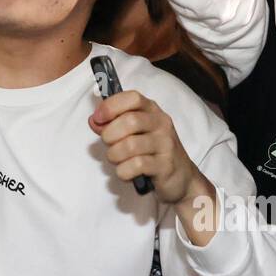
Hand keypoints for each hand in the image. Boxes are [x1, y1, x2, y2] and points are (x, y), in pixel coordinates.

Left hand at [89, 90, 203, 205]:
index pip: (132, 98)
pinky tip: (126, 172)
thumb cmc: (152, 151)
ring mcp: (165, 144)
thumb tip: (94, 120)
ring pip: (130, 145)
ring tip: (117, 160)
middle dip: (110, 135)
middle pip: (129, 121)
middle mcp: (161, 124)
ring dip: (114, 155)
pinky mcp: (165, 166)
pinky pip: (136, 165)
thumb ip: (112, 124)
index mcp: (152, 110)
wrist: (181, 177)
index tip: (98, 119)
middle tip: (109, 144)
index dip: (111, 106)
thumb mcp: (134, 133)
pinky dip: (123, 171)